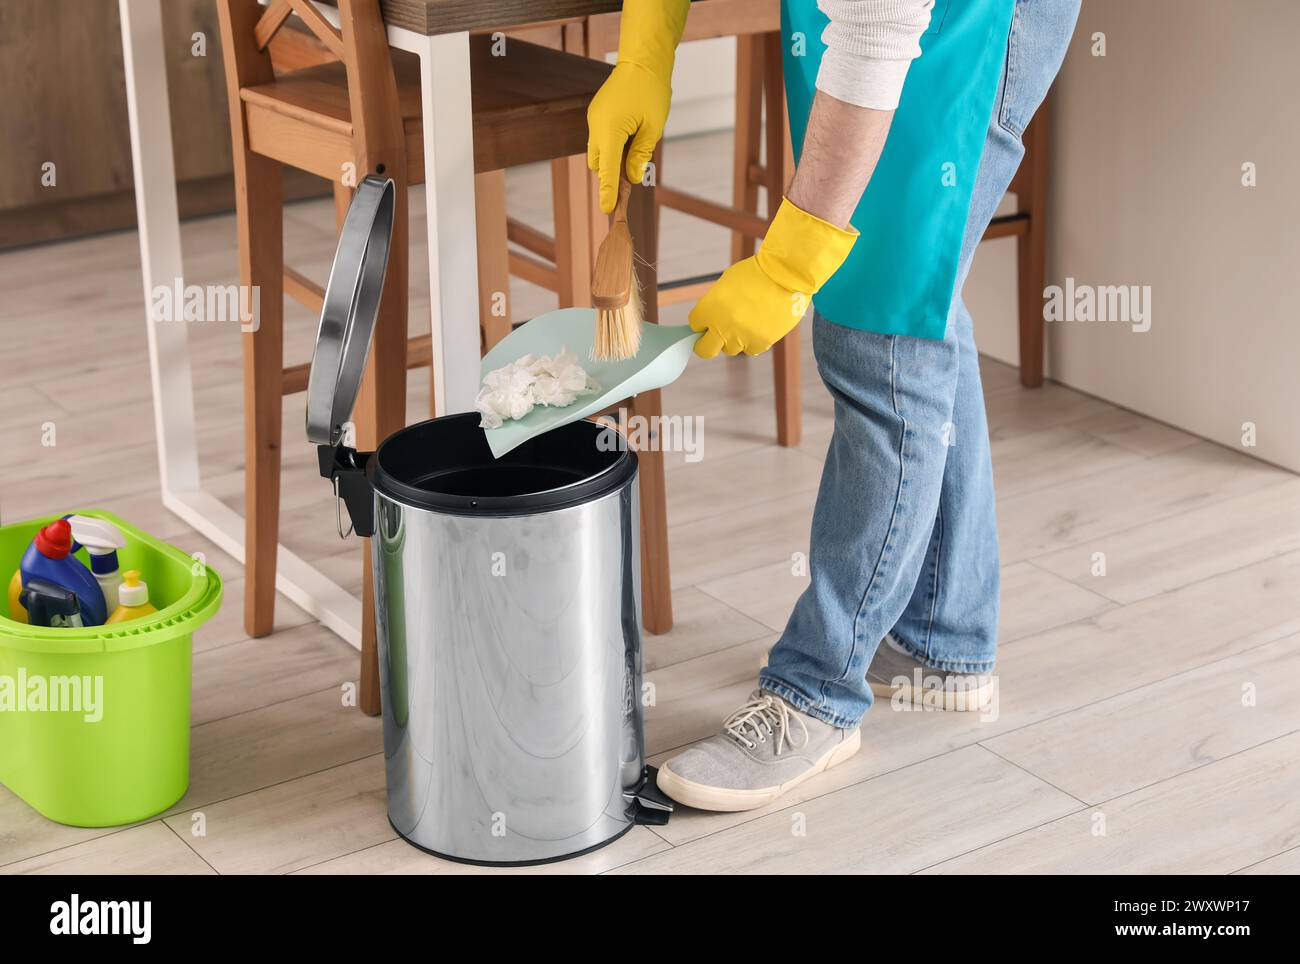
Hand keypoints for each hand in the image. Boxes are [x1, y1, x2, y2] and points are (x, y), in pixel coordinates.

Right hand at [586, 62, 670, 212]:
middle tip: (633, 176)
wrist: (642, 61)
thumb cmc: (651, 91)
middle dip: (611, 173)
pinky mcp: (597, 114)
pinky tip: (630, 135)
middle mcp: (596, 126)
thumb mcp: (652, 128)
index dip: (608, 191)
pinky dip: (612, 145)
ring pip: (598, 151)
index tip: (607, 209)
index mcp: (610, 130)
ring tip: (635, 148)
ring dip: (612, 158)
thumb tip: (631, 177)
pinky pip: (600, 138)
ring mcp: (594, 119)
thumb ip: (640, 155)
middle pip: (598, 164)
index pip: (607, 170)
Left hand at [689, 198, 858, 357]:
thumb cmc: (756, 273)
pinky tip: (760, 325)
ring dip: (734, 339)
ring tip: (747, 322)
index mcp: (710, 308)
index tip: (707, 321)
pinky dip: (753, 341)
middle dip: (707, 344)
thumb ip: (715, 304)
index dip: (702, 322)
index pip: (695, 325)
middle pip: (704, 350)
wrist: (785, 274)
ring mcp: (740, 337)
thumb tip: (710, 319)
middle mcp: (722, 326)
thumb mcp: (727, 283)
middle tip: (714, 337)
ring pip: (730, 349)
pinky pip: (750, 349)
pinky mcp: (760, 343)